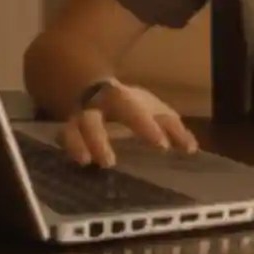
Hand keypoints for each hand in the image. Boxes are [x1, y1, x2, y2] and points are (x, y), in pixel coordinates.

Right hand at [58, 82, 197, 166]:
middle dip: (99, 139)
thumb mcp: (155, 111)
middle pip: (92, 120)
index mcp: (120, 99)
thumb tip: (191, 149)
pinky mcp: (67, 132)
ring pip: (71, 130)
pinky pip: (63, 140)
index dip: (145, 126)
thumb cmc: (131, 105)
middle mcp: (95, 108)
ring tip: (86, 163)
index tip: (161, 146)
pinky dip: (68, 150)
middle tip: (110, 163)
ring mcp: (78, 120)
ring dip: (77, 146)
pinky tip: (75, 163)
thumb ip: (173, 129)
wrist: (94, 89)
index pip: (132, 109)